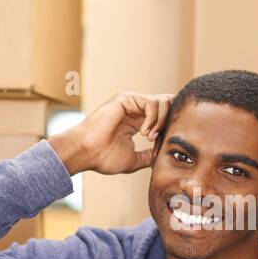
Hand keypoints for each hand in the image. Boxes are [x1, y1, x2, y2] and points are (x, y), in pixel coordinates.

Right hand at [49, 91, 173, 176]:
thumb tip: (163, 155)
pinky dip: (153, 119)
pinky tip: (144, 133)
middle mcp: (135, 109)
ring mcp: (131, 102)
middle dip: (170, 121)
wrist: (86, 153)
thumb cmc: (103, 158)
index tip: (167, 145)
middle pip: (168, 104)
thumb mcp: (134, 160)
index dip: (171, 128)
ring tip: (150, 137)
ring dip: (161, 121)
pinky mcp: (125, 98)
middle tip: (159, 139)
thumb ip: (149, 155)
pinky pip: (151, 103)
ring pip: (162, 102)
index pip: (165, 116)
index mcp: (138, 122)